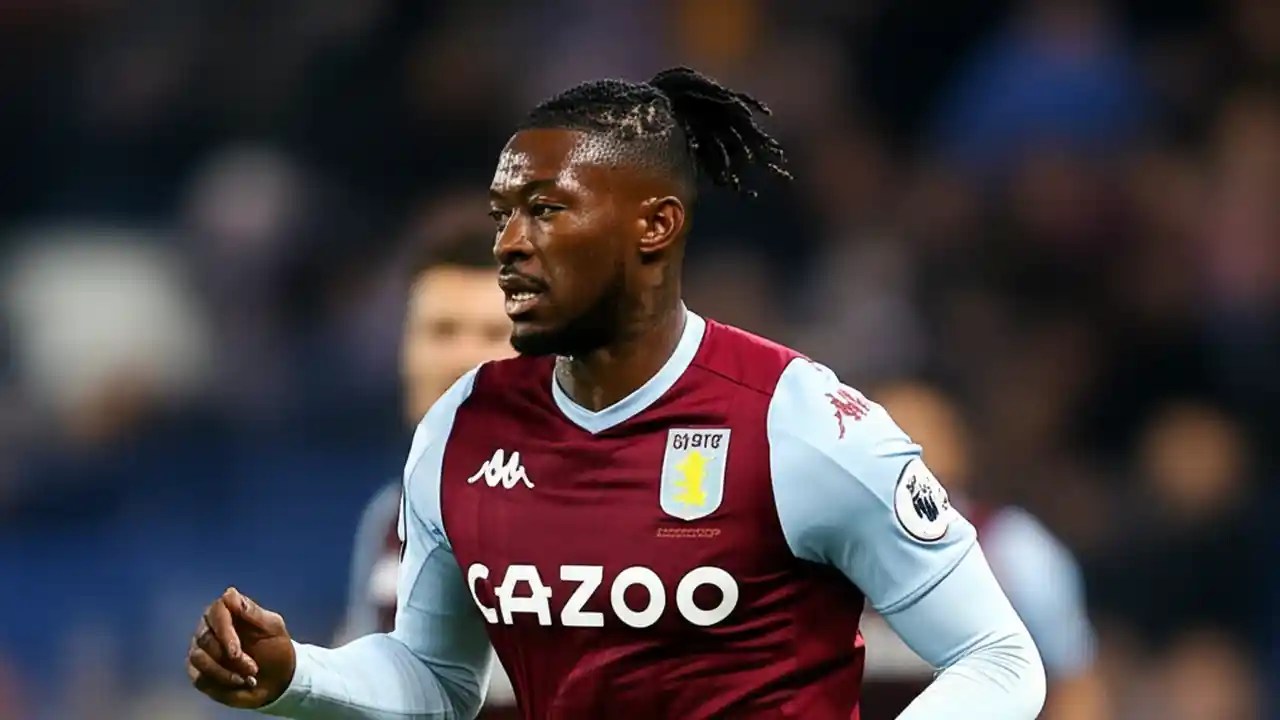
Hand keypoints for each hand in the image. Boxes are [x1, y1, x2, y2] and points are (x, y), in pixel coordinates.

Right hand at [187, 587, 296, 708]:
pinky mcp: (197, 671)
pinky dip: (220, 684)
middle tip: (253, 669)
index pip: (216, 610)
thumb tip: (229, 594)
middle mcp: (209, 627)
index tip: (236, 651)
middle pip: (205, 638)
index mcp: (228, 611)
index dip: (224, 631)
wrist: (277, 679)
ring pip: (198, 658)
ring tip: (248, 678)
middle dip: (230, 658)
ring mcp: (200, 649)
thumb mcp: (272, 628)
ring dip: (224, 673)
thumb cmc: (275, 648)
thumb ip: (252, 611)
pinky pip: (199, 678)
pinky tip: (239, 684)